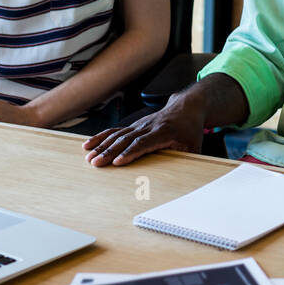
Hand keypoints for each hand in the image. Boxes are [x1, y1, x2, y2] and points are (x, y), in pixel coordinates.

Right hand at [83, 96, 204, 166]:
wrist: (186, 107)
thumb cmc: (190, 130)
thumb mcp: (195, 145)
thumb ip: (187, 160)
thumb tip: (182, 177)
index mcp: (164, 132)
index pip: (144, 143)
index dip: (130, 153)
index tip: (117, 162)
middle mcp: (149, 127)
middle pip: (126, 140)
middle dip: (110, 152)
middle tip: (96, 163)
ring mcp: (139, 125)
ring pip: (117, 135)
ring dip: (102, 146)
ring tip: (89, 157)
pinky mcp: (133, 125)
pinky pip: (114, 131)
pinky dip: (100, 137)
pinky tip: (88, 144)